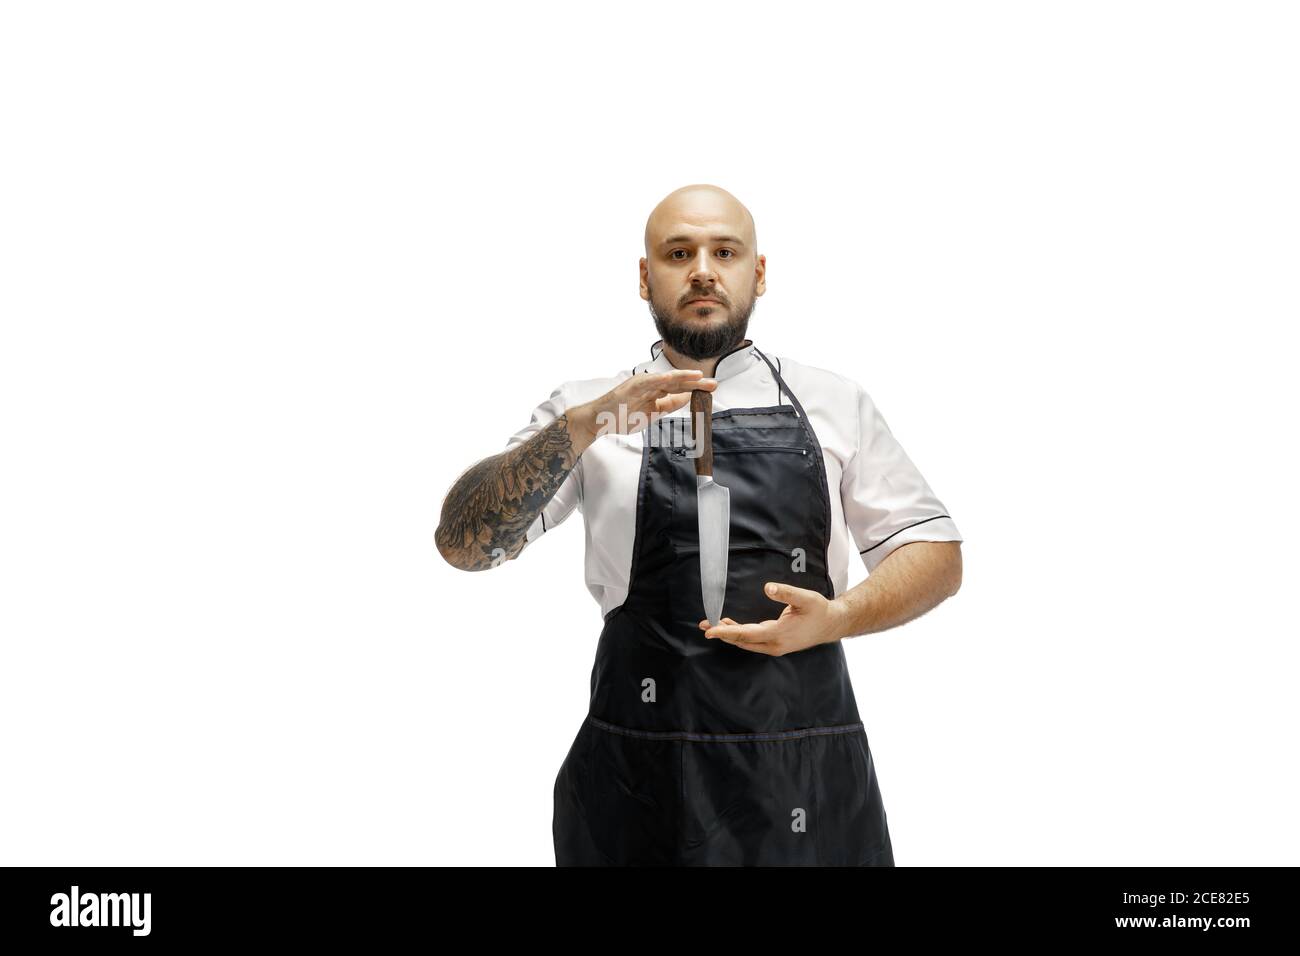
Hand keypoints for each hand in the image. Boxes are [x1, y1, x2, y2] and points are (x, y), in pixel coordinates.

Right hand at [568, 369, 717, 444]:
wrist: (599, 421)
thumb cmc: (622, 417)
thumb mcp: (650, 415)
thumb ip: (667, 406)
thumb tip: (686, 399)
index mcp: (655, 391)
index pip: (679, 389)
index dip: (695, 388)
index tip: (711, 390)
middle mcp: (650, 384)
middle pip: (677, 382)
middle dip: (696, 383)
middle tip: (714, 384)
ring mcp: (641, 384)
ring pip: (667, 379)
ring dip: (684, 377)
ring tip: (699, 377)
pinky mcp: (632, 386)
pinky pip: (650, 381)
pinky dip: (662, 379)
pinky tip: (674, 378)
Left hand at [698, 582, 848, 655]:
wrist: (831, 625)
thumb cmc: (819, 611)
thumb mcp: (805, 598)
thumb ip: (786, 592)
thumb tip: (768, 587)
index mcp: (778, 634)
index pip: (745, 634)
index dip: (726, 632)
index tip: (710, 630)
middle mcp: (774, 645)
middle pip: (742, 640)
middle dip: (722, 634)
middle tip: (703, 625)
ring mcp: (775, 647)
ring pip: (746, 642)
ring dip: (729, 634)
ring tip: (713, 625)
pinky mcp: (776, 645)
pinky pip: (753, 642)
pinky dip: (739, 635)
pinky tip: (731, 627)